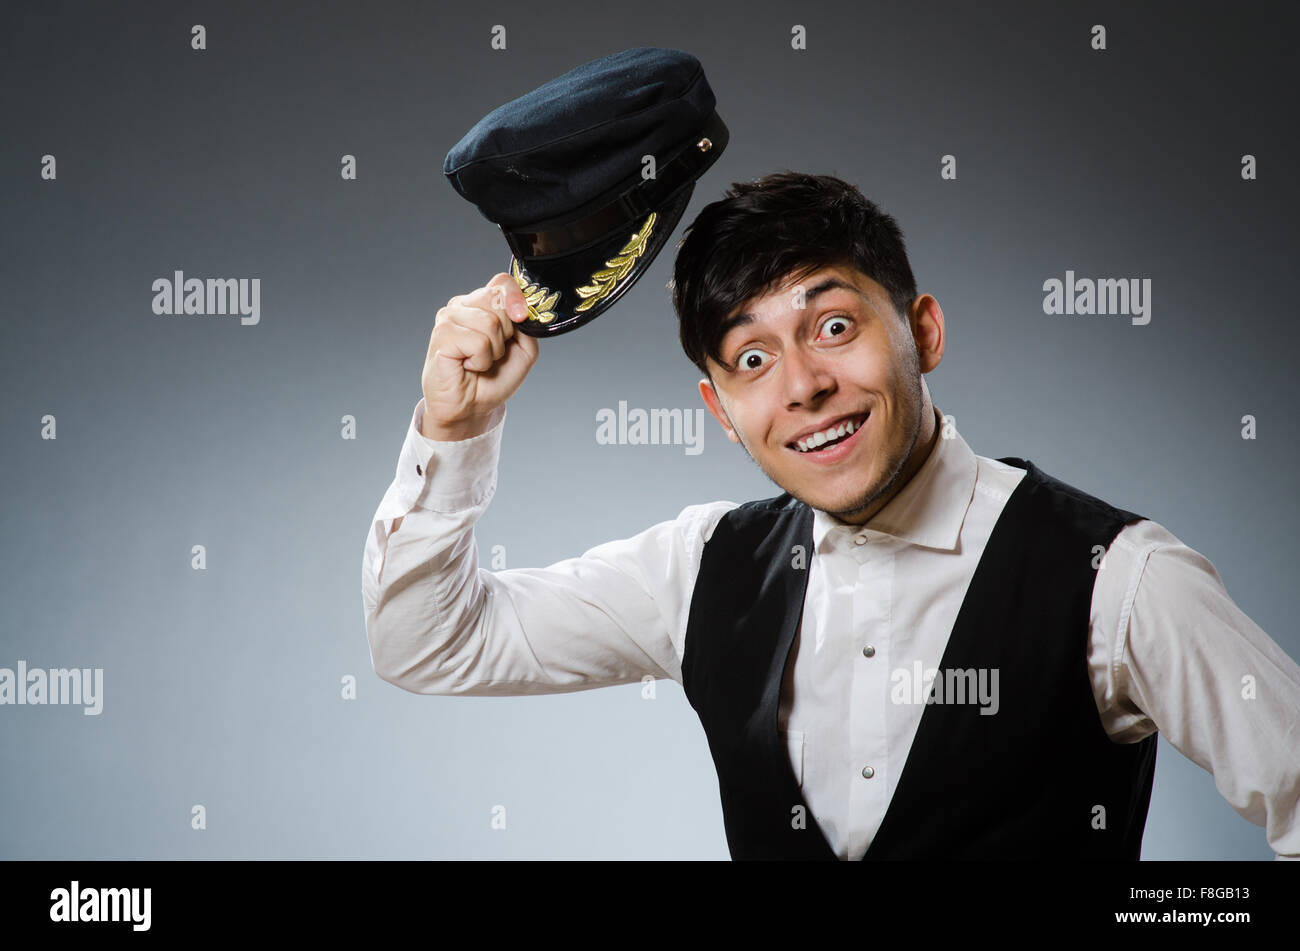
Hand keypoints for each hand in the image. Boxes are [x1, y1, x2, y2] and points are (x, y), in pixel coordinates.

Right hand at [420, 272, 539, 440]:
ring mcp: (449, 317)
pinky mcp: (442, 334)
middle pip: (498, 300)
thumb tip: (521, 308)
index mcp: (482, 305)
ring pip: (490, 322)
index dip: (517, 297)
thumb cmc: (492, 379)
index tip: (521, 317)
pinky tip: (468, 366)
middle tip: (492, 353)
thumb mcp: (524, 350)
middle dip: (506, 334)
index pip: (502, 282)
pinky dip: (480, 361)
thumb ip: (527, 326)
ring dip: (493, 351)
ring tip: (478, 361)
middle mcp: (463, 305)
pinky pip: (478, 341)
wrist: (470, 407)